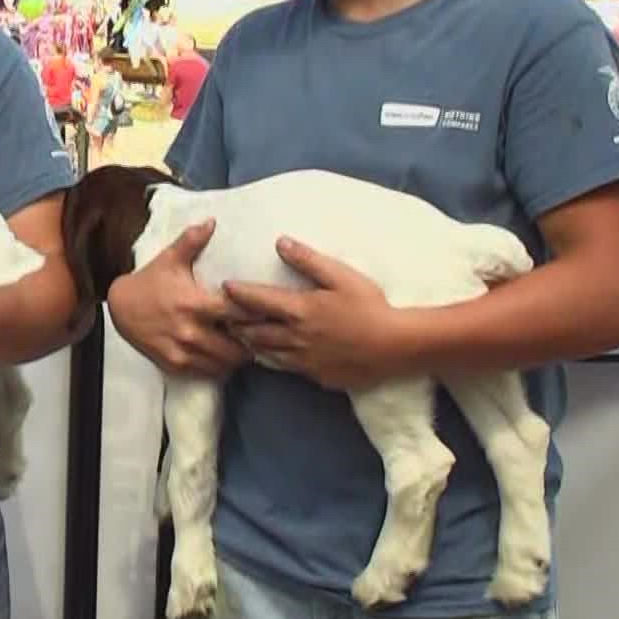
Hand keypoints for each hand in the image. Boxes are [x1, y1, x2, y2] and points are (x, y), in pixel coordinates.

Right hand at [105, 220, 245, 379]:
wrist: (119, 308)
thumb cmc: (150, 282)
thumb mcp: (169, 259)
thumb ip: (192, 241)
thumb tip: (212, 221)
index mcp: (194, 304)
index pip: (237, 312)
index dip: (257, 314)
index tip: (269, 311)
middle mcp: (190, 331)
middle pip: (236, 347)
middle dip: (251, 342)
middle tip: (261, 335)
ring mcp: (182, 351)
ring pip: (224, 364)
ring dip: (237, 357)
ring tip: (245, 347)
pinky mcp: (175, 365)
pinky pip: (207, 373)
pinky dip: (220, 367)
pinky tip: (224, 356)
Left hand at [223, 236, 412, 389]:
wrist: (395, 346)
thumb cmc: (370, 306)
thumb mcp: (341, 276)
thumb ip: (308, 260)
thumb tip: (280, 242)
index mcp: (300, 310)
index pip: (257, 300)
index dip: (237, 293)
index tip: (224, 286)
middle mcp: (295, 337)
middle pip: (254, 331)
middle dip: (235, 323)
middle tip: (222, 316)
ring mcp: (304, 360)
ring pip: (266, 353)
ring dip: (250, 343)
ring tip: (239, 336)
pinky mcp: (315, 376)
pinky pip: (285, 367)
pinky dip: (272, 359)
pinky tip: (270, 354)